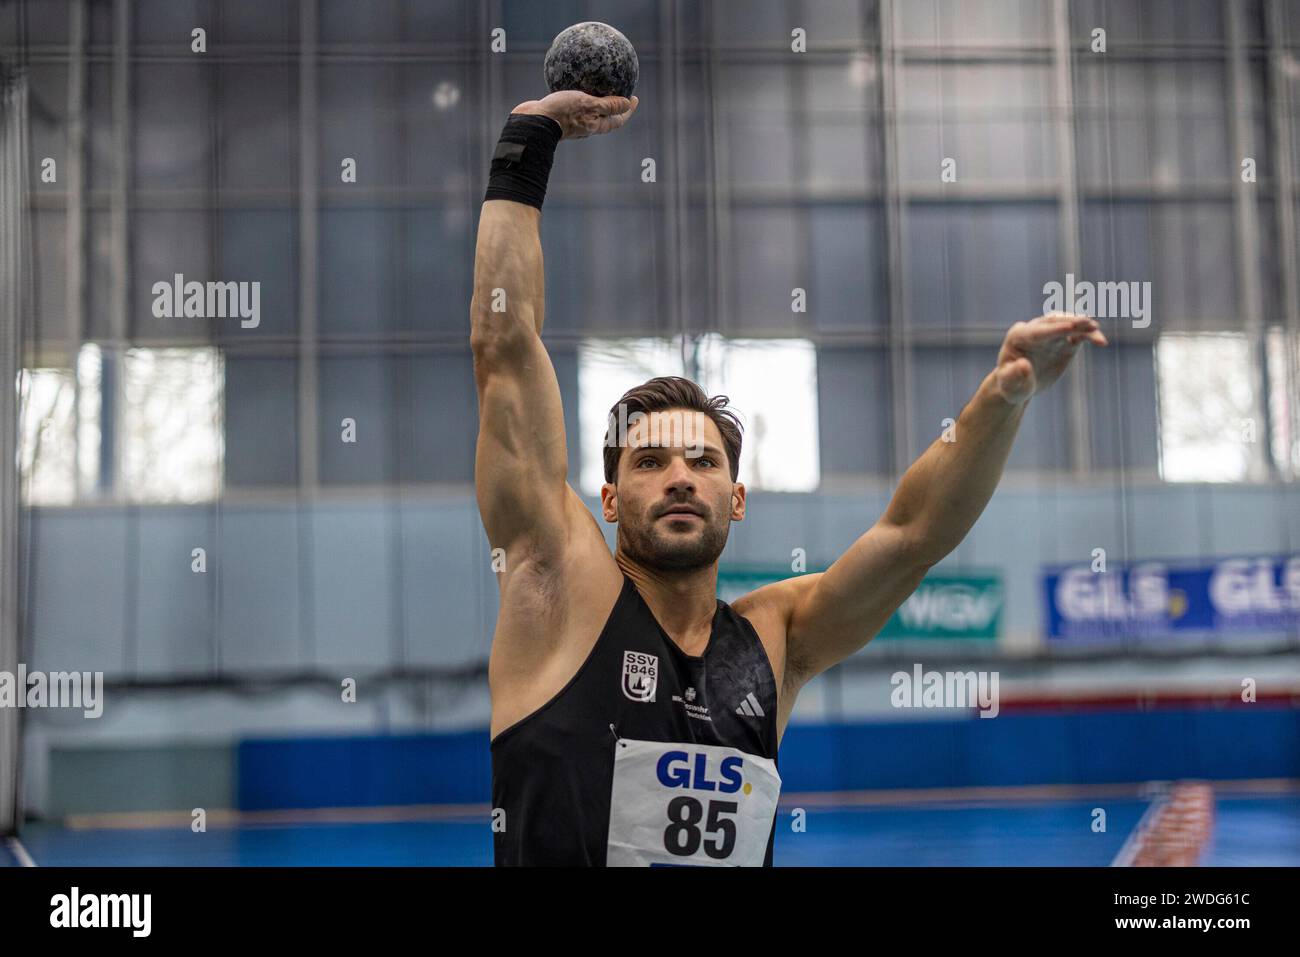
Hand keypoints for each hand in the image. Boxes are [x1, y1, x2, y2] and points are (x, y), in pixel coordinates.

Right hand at [512, 91, 638, 139]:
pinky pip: (573, 104)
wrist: (533, 122)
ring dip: (596, 102)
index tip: (634, 98)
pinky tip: (573, 83)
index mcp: (595, 126)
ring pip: (589, 112)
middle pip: (605, 118)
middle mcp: (586, 127)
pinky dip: (578, 95)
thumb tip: (628, 103)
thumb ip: (608, 105)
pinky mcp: (560, 116)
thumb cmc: (562, 113)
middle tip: (619, 93)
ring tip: (597, 87)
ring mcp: (573, 123)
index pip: (618, 120)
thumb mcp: (588, 105)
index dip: (628, 111)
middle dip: (614, 108)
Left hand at [993, 313, 1107, 404]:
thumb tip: (1023, 366)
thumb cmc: (1011, 385)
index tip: (1070, 327)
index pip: (1037, 331)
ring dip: (1083, 326)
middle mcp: (1035, 330)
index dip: (1054, 329)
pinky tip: (1101, 342)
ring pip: (1069, 325)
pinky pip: (1080, 335)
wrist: (1019, 386)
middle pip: (1054, 322)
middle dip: (1070, 321)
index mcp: (1018, 336)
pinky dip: (1090, 336)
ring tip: (1096, 329)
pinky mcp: (1065, 342)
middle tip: (1087, 321)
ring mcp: (1052, 334)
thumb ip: (1014, 375)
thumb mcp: (1009, 384)